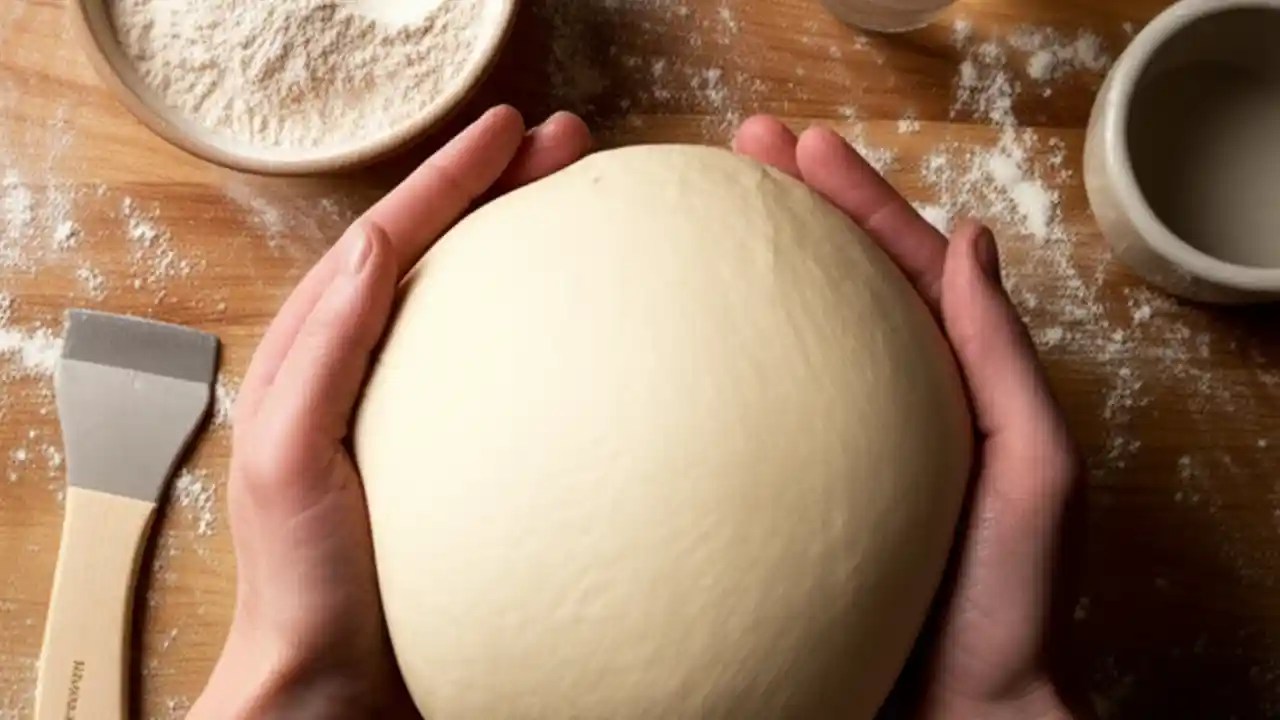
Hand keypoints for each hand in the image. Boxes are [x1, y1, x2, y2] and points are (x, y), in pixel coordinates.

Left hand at [190, 107, 591, 719]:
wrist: (335, 682)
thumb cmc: (300, 584)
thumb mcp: (286, 460)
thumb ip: (320, 355)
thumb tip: (367, 249)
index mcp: (316, 355)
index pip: (386, 238)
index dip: (447, 178)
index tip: (508, 134)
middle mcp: (367, 365)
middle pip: (436, 247)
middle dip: (495, 187)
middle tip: (564, 146)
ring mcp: (418, 403)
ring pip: (471, 294)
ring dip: (518, 237)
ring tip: (575, 196)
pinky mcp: (461, 445)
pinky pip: (502, 361)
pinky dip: (538, 320)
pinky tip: (584, 320)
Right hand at [732, 117, 1081, 718]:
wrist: (952, 716)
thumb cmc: (1007, 609)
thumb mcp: (1034, 472)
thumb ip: (1000, 359)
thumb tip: (973, 241)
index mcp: (953, 387)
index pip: (904, 269)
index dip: (859, 200)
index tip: (802, 147)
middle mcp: (888, 403)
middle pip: (839, 283)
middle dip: (794, 208)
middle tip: (737, 149)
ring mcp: (829, 446)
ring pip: (788, 337)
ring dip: (751, 267)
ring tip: (700, 209)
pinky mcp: (781, 494)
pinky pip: (747, 413)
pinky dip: (715, 365)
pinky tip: (671, 339)